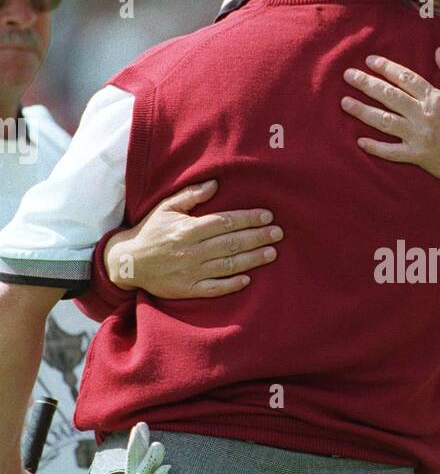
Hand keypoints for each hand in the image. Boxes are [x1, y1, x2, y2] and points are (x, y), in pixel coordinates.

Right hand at [105, 179, 284, 297]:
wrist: (127, 262)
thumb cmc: (150, 231)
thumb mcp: (166, 208)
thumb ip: (191, 196)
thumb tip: (216, 184)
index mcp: (188, 229)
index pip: (224, 222)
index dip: (248, 219)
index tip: (267, 216)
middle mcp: (192, 250)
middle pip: (231, 243)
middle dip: (257, 237)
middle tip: (278, 233)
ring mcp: (190, 271)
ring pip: (228, 265)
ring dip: (252, 259)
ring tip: (272, 253)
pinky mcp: (187, 289)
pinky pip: (214, 288)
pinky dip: (231, 284)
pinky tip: (248, 279)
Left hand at [341, 47, 439, 198]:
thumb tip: (439, 50)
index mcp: (435, 98)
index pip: (406, 78)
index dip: (386, 68)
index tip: (369, 61)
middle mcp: (423, 115)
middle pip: (389, 95)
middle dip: (366, 84)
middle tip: (348, 75)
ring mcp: (419, 136)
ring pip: (385, 121)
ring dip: (363, 111)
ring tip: (344, 103)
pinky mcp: (418, 156)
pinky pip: (393, 152)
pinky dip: (376, 148)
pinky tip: (360, 141)